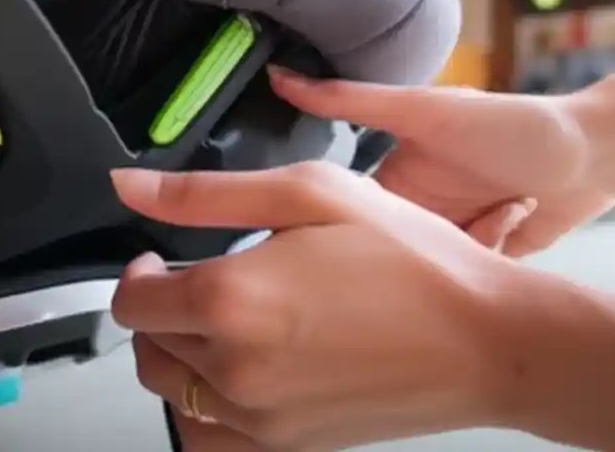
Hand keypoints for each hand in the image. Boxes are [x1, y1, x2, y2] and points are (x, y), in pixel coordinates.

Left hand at [110, 162, 530, 450]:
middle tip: (197, 284)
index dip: (137, 271)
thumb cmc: (414, 262)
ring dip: (176, 359)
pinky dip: (203, 414)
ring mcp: (261, 417)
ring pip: (172, 395)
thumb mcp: (309, 192)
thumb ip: (206, 194)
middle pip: (147, 348)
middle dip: (158, 311)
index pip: (133, 300)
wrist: (485, 337)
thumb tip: (130, 187)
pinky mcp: (288, 446)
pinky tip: (234, 379)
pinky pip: (209, 442)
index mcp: (232, 299)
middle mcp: (236, 368)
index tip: (160, 257)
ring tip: (217, 328)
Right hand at [269, 67, 614, 256]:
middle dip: (408, 250)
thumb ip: (350, 101)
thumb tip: (279, 76)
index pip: (341, 217)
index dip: (336, 229)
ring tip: (499, 202)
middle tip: (429, 232)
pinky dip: (493, 251)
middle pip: (386, 256)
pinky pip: (470, 278)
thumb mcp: (423, 110)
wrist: (595, 151)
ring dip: (465, 243)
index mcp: (390, 180)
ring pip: (429, 273)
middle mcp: (415, 214)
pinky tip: (517, 215)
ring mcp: (452, 242)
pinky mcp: (486, 264)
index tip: (335, 235)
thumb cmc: (511, 122)